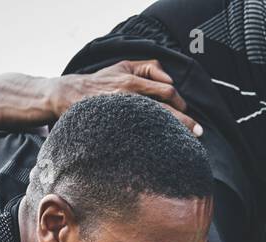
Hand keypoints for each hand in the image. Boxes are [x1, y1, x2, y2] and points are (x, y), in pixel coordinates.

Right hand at [55, 60, 199, 133]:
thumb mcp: (123, 65)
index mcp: (131, 81)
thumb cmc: (100, 82)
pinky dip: (153, 143)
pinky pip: (138, 138)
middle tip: (198, 133)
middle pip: (165, 110)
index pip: (167, 92)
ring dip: (172, 134)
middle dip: (185, 123)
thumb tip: (170, 81)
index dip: (182, 105)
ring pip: (154, 124)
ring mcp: (119, 113)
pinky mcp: (112, 128)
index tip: (189, 115)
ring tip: (184, 144)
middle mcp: (127, 97)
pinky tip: (161, 152)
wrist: (67, 95)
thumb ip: (149, 67)